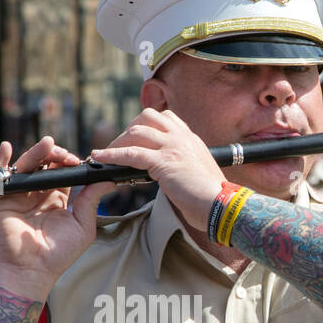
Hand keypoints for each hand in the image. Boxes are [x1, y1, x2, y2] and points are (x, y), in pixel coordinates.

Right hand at [0, 136, 105, 301]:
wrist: (32, 271)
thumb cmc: (58, 254)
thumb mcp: (83, 226)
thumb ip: (91, 201)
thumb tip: (108, 180)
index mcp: (57, 200)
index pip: (63, 173)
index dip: (71, 163)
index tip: (81, 161)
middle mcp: (38, 195)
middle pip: (45, 165)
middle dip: (56, 155)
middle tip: (67, 157)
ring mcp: (19, 195)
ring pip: (27, 166)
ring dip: (37, 152)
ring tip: (48, 145)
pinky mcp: (2, 199)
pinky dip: (0, 160)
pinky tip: (7, 148)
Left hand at [88, 109, 225, 231]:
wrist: (223, 205)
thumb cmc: (212, 198)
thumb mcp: (198, 174)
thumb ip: (184, 167)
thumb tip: (172, 176)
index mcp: (191, 139)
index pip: (166, 118)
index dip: (146, 124)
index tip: (134, 138)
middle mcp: (182, 138)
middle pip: (147, 116)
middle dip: (128, 129)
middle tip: (117, 146)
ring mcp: (173, 147)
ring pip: (137, 131)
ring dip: (117, 142)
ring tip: (104, 154)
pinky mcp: (164, 162)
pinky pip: (131, 153)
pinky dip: (112, 155)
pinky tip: (100, 157)